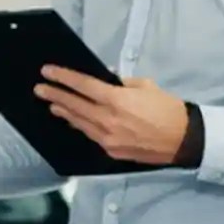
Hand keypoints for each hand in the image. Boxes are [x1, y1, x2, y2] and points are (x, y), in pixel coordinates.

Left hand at [34, 65, 187, 164]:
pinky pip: (90, 136)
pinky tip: (73, 121)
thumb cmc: (167, 108)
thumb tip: (105, 78)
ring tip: (51, 105)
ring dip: (64, 112)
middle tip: (39, 89)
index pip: (82, 85)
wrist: (184, 140)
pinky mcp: (111, 151)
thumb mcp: (146, 86)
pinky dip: (80, 126)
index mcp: (117, 99)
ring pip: (79, 122)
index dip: (63, 78)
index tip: (47, 71)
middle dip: (55, 95)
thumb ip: (122, 83)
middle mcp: (108, 119)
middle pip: (74, 105)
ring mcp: (108, 138)